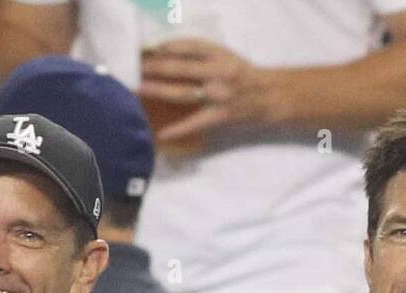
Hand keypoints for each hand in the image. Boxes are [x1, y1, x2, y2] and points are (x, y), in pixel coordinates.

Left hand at [138, 38, 276, 144]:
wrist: (269, 96)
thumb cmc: (243, 75)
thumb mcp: (225, 56)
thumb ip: (201, 55)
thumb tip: (166, 54)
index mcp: (219, 54)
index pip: (189, 47)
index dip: (169, 47)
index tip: (150, 50)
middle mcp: (218, 72)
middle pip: (180, 69)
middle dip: (155, 68)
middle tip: (135, 68)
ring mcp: (218, 95)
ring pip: (182, 92)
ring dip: (159, 90)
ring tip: (140, 88)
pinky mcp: (219, 116)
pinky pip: (194, 122)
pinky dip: (178, 129)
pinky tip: (161, 133)